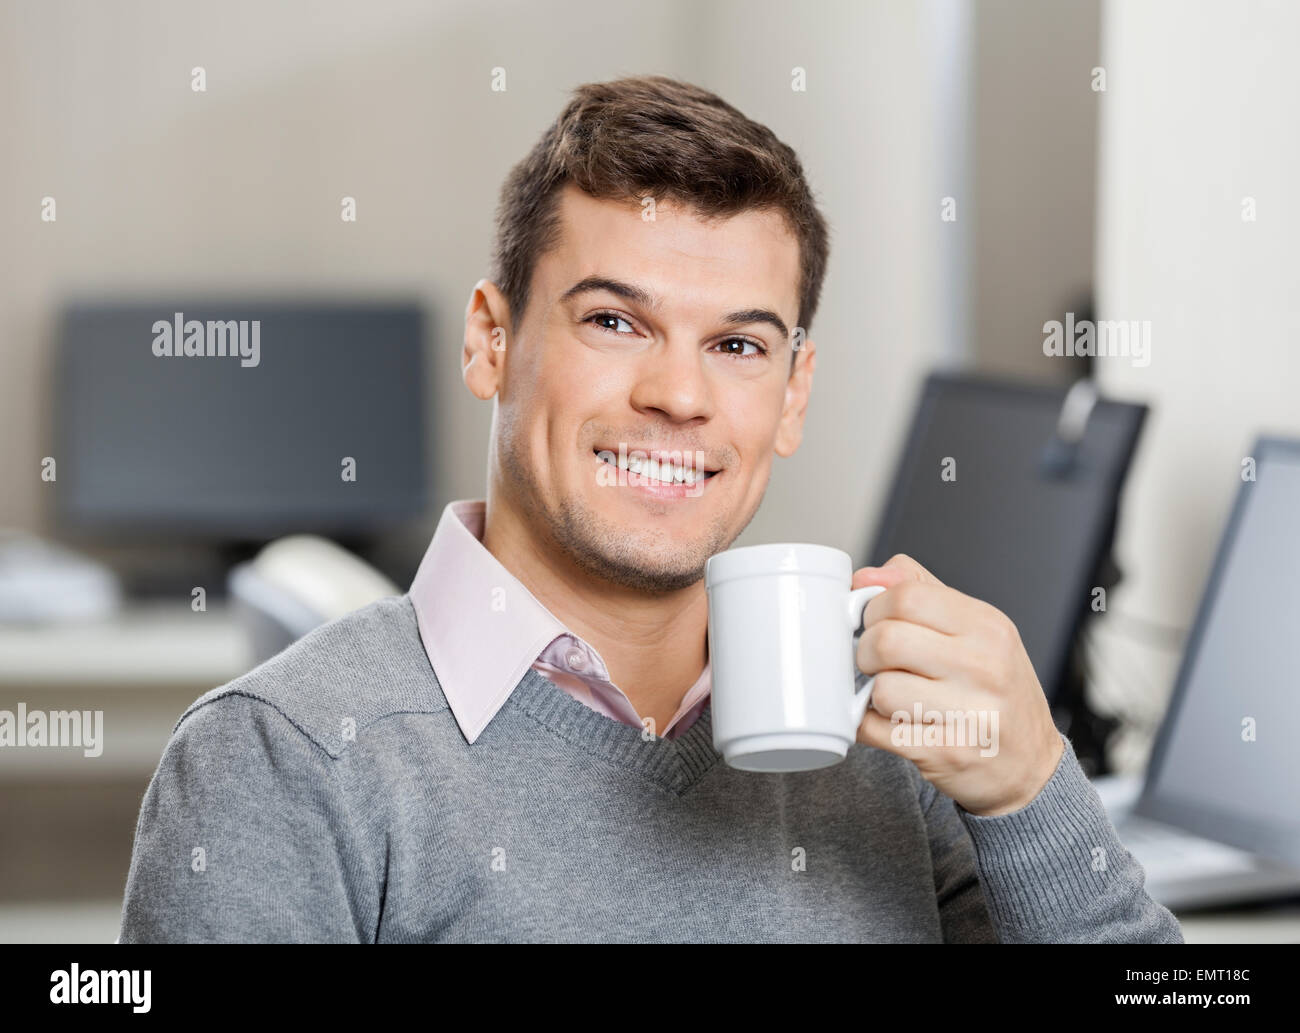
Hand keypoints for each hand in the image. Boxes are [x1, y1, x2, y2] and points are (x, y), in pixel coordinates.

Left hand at [853, 554, 1064, 816]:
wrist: (1031, 767)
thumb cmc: (994, 692)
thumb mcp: (975, 631)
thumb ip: (921, 592)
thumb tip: (866, 575)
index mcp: (987, 627)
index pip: (905, 596)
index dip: (873, 609)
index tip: (872, 624)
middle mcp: (983, 667)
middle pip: (884, 641)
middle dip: (864, 652)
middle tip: (873, 663)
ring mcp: (969, 713)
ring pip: (879, 689)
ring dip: (871, 695)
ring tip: (892, 697)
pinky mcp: (947, 753)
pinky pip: (876, 730)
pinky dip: (868, 726)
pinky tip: (888, 723)